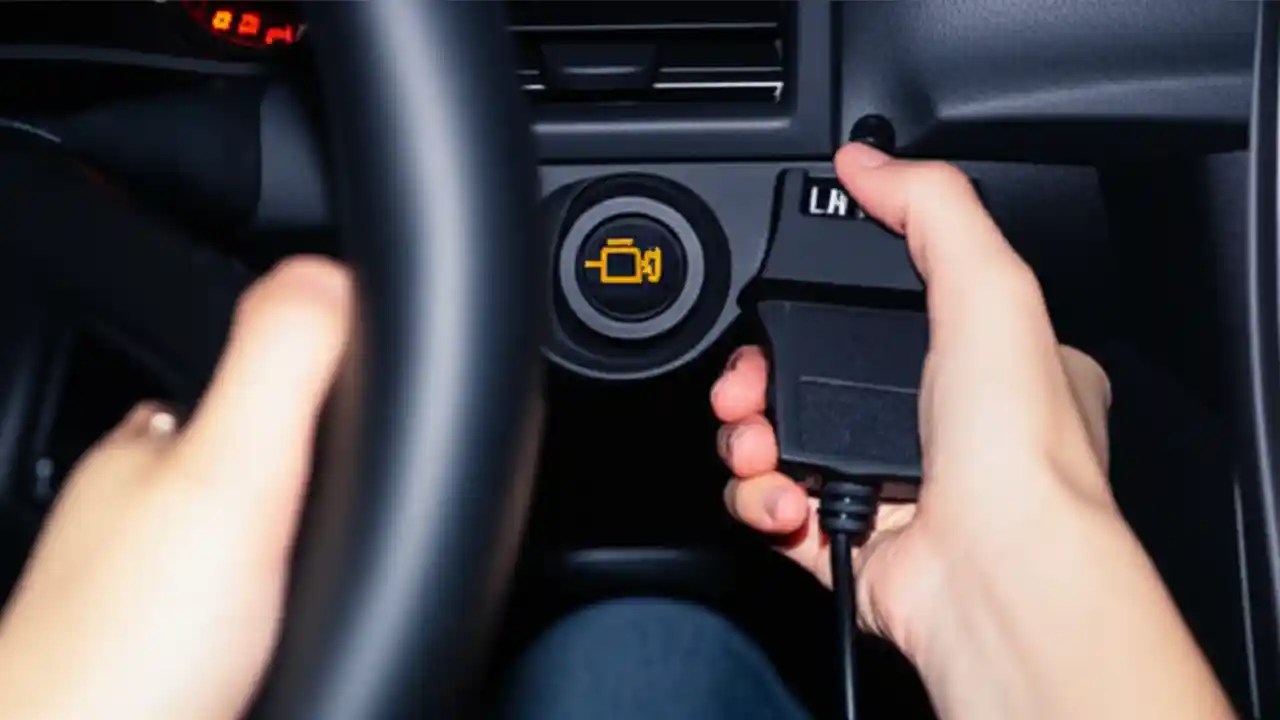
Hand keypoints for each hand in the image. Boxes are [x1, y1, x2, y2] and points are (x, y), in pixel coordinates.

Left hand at [0, 257, 350, 719]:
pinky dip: (265, 593)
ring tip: (338, 531)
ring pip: (227, 530)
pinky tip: (288, 616)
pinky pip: (228, 598)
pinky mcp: (168, 659)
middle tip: (361, 457)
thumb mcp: (230, 480)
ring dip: (283, 526)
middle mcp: (135, 516)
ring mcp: (144, 592)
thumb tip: (325, 267)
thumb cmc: (129, 659)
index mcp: (152, 453)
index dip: (302, 361)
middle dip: (295, 451)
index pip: (230, 373)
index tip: (357, 358)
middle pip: (228, 451)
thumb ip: (277, 371)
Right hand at [712, 143, 1232, 718]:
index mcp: (991, 365)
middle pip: (816, 378)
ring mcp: (895, 489)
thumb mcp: (989, 286)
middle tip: (746, 383)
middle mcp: (944, 431)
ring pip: (784, 443)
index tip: (785, 298)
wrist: (997, 578)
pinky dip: (761, 499)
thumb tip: (866, 161)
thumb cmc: (1020, 451)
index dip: (829, 301)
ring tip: (754, 440)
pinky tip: (781, 495)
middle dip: (761, 377)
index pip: (893, 309)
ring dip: (749, 436)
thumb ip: (929, 208)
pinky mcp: (851, 543)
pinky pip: (776, 508)